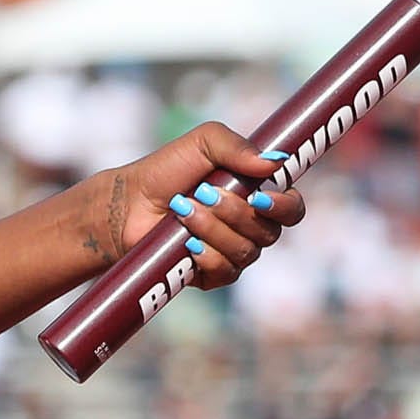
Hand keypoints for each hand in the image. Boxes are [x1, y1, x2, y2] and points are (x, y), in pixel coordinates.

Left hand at [87, 121, 304, 289]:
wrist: (128, 202)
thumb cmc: (166, 170)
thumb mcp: (202, 144)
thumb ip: (237, 147)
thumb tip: (273, 164)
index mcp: (257, 196)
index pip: (291, 209)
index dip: (285, 207)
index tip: (261, 198)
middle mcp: (250, 226)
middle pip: (268, 232)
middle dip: (234, 213)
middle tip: (203, 193)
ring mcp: (232, 251)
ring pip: (245, 251)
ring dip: (212, 228)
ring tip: (182, 209)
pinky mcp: (211, 274)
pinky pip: (226, 272)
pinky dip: (206, 255)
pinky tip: (186, 242)